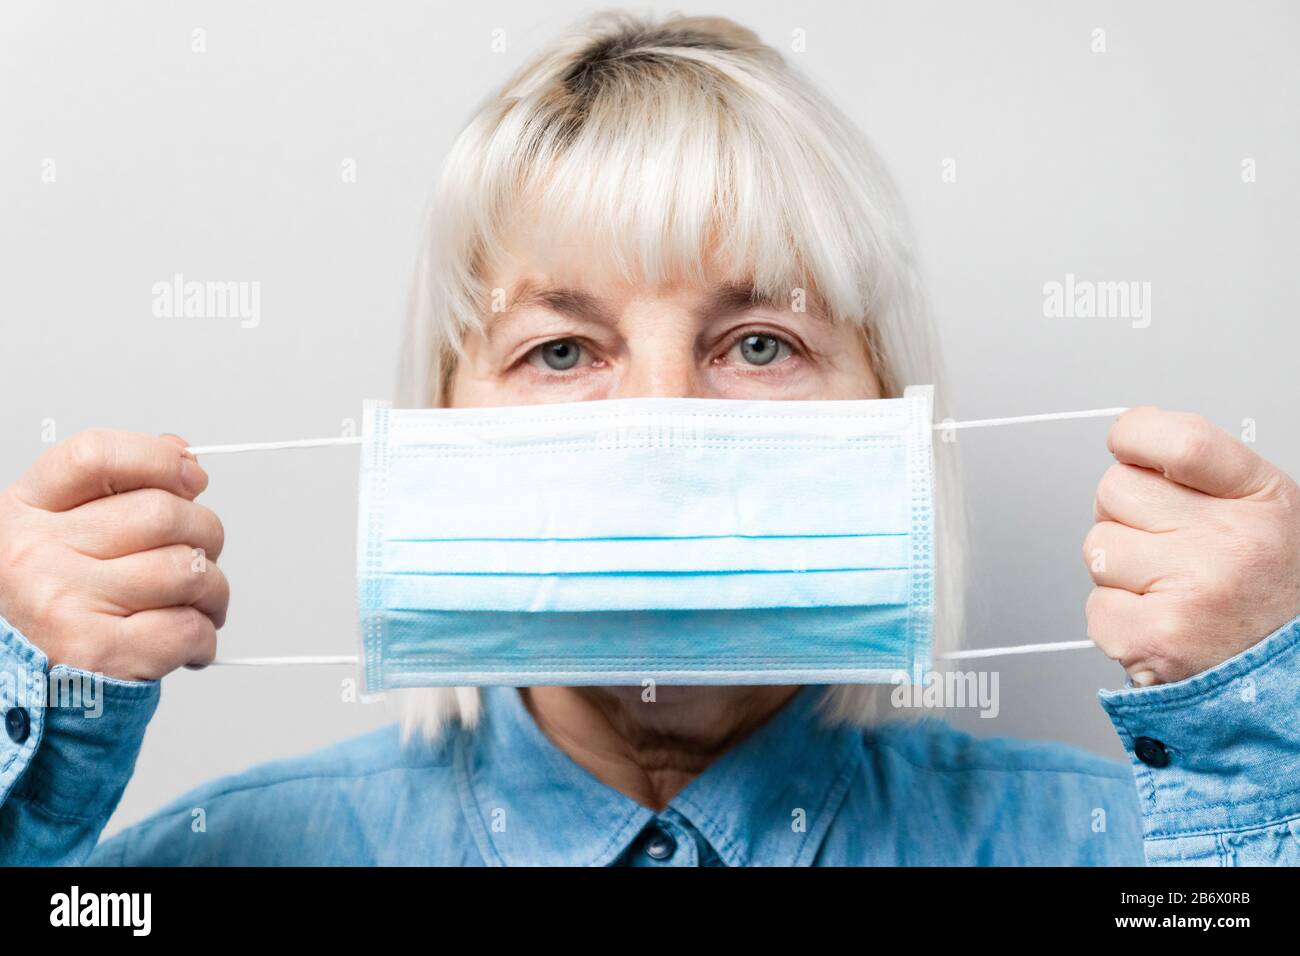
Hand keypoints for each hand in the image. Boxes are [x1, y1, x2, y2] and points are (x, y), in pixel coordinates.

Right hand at [0, 430, 226, 680]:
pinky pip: (187, 628)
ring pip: (186, 570)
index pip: (97, 456)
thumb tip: (181, 454)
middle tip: (200, 557)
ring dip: (213, 590)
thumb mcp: (59, 532)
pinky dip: (204, 635)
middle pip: (162, 513)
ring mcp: (61, 602)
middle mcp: (34, 552)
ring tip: (197, 604)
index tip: (192, 476)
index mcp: (23, 510)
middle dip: (205, 533)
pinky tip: (187, 641)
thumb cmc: (52, 603)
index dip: (158, 458)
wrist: (15, 686)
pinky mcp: (94, 654)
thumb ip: (115, 489)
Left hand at [1084, 407, 1299, 685]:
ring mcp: (1196, 589)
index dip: (1135, 435)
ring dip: (1118, 572)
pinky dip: (1115, 620)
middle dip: (1122, 516)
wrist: (1290, 678)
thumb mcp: (1264, 514)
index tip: (1124, 444)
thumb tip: (1131, 448)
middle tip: (1163, 549)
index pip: (1181, 441)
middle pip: (1115, 489)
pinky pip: (1095, 607)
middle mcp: (1233, 540)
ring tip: (1168, 592)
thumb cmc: (1269, 595)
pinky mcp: (1159, 637)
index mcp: (1263, 498)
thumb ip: (1202, 478)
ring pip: (1098, 547)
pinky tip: (1159, 626)